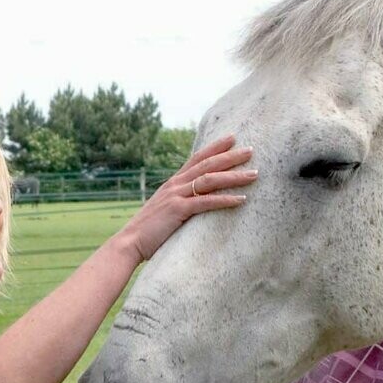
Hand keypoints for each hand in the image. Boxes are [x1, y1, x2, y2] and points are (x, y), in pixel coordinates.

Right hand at [120, 137, 256, 262]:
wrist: (129, 242)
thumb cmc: (147, 232)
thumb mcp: (163, 211)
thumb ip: (177, 203)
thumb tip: (191, 204)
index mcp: (172, 183)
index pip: (197, 158)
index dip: (215, 147)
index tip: (232, 139)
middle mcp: (175, 184)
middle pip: (208, 164)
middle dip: (231, 156)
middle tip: (252, 150)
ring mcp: (176, 196)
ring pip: (210, 180)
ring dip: (234, 176)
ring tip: (254, 174)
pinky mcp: (178, 211)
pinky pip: (206, 202)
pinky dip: (225, 200)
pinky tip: (241, 200)